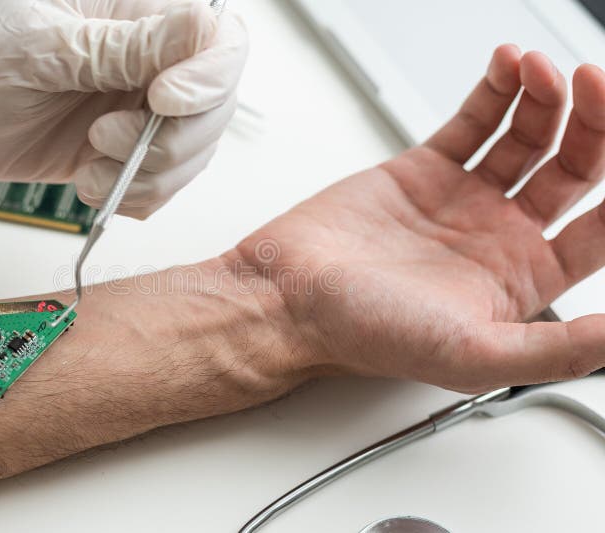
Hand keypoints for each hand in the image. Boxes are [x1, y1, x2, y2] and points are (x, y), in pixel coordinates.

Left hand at [0, 0, 247, 217]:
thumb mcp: (42, 47)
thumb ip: (125, 47)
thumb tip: (203, 31)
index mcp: (132, 14)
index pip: (217, 38)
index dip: (208, 76)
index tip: (161, 101)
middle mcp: (146, 63)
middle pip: (216, 106)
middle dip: (169, 140)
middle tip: (104, 140)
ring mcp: (138, 112)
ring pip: (194, 154)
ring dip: (145, 175)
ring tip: (89, 163)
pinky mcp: (124, 155)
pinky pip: (163, 187)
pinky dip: (132, 196)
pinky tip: (89, 180)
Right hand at [232, 45, 604, 392]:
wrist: (288, 296)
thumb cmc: (365, 334)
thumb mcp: (472, 357)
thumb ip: (556, 351)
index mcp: (521, 282)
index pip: (602, 229)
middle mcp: (498, 238)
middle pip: (574, 168)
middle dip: (594, 122)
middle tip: (591, 85)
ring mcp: (461, 199)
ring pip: (527, 136)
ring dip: (545, 98)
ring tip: (538, 69)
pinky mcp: (422, 170)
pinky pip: (473, 121)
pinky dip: (496, 89)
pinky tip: (507, 67)